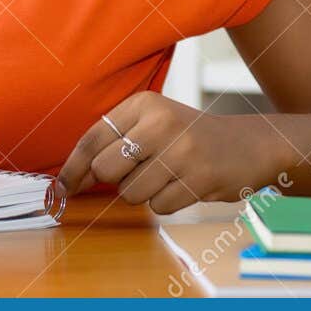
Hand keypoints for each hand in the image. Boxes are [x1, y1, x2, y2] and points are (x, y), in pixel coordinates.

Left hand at [58, 92, 281, 213]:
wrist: (248, 145)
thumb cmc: (188, 137)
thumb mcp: (152, 124)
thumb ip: (113, 144)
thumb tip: (70, 180)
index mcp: (144, 104)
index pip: (92, 138)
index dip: (72, 167)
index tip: (61, 187)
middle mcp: (160, 123)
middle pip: (105, 169)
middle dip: (114, 180)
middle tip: (137, 172)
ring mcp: (182, 152)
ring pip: (130, 192)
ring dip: (142, 193)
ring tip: (166, 176)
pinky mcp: (199, 179)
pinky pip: (158, 207)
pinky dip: (165, 203)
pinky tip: (183, 185)